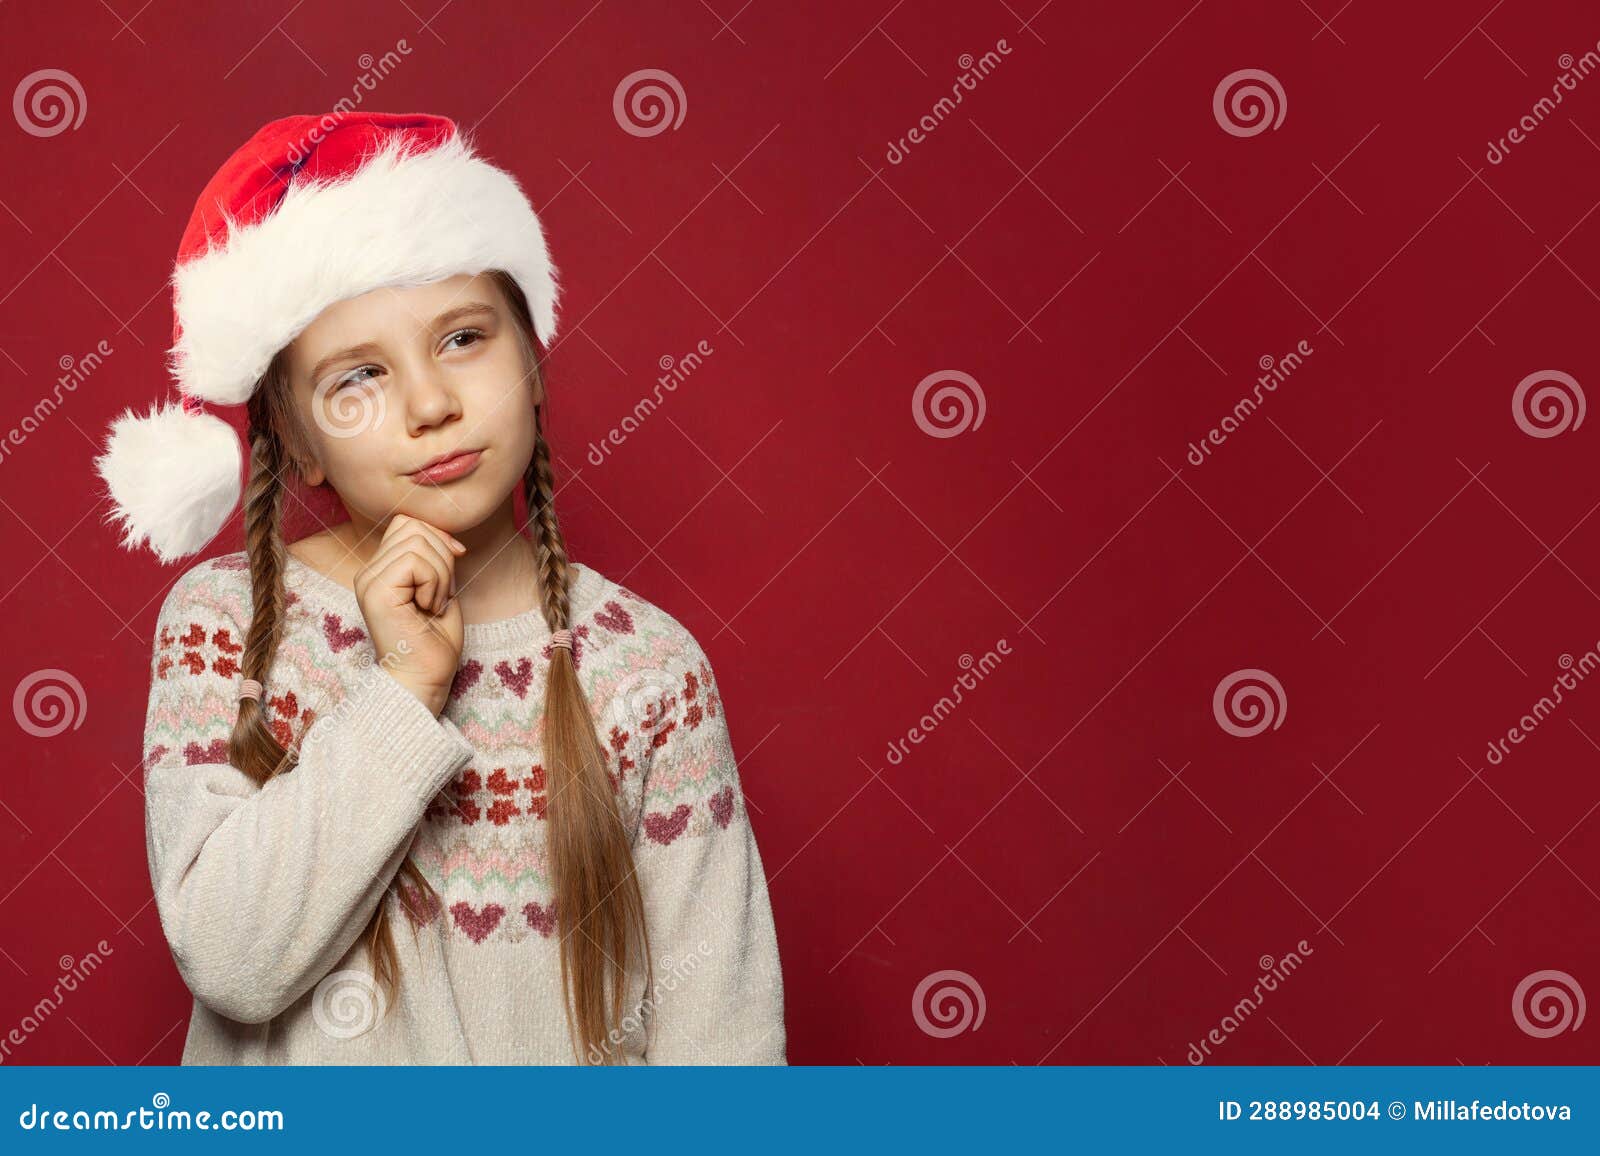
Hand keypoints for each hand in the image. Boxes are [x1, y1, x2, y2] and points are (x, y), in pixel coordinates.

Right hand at [352, 513, 466, 715]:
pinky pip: (416, 561)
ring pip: (417, 541)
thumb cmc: (435, 640)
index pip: (407, 522)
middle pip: (412, 526)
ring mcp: (368, 581)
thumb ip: (436, 558)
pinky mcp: (375, 592)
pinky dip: (434, 583)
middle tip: (440, 593)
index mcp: (380, 570)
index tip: (456, 561)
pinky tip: (427, 608)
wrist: (425, 678)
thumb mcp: (440, 588)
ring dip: (439, 573)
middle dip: (441, 555)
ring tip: (432, 604)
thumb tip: (447, 536)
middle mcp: (368, 572)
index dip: (438, 536)